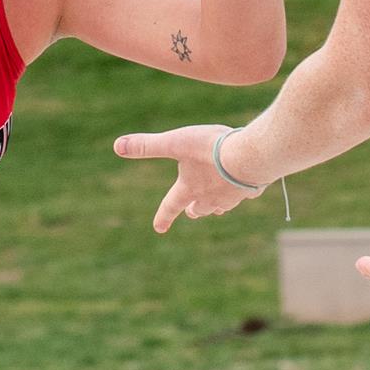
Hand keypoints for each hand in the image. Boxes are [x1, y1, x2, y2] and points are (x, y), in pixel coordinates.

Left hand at [113, 123, 260, 233]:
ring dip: (217, 205)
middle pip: (200, 209)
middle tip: (192, 212)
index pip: (171, 205)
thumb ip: (147, 145)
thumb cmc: (211, 148)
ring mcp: (233, 196)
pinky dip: (243, 191)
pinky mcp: (253, 188)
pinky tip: (247, 184)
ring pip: (223, 205)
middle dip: (195, 210)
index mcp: (190, 188)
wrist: (251, 156)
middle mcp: (210, 197)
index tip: (158, 228)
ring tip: (216, 204)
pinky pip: (247, 193)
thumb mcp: (175, 142)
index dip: (163, 216)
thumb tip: (116, 146)